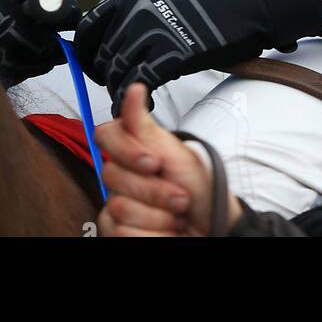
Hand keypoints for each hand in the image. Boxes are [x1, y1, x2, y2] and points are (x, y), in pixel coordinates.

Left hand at [74, 0, 321, 115]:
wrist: (241, 4)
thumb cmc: (203, 6)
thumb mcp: (159, 0)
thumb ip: (132, 17)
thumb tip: (109, 43)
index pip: (88, 30)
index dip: (87, 56)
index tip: (95, 69)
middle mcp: (134, 12)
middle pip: (103, 57)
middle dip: (108, 78)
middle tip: (121, 88)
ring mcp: (152, 33)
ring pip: (118, 74)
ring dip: (122, 93)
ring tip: (134, 101)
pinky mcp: (171, 54)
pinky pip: (140, 85)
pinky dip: (139, 100)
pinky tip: (149, 104)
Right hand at [96, 83, 244, 236]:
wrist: (215, 228)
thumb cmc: (202, 190)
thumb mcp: (178, 154)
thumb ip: (146, 126)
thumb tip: (135, 86)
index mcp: (135, 150)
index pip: (106, 136)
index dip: (126, 151)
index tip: (154, 163)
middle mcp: (123, 175)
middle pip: (112, 175)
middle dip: (153, 190)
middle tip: (180, 196)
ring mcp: (118, 205)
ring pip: (118, 208)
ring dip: (157, 216)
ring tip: (177, 216)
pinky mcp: (118, 233)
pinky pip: (120, 233)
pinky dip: (152, 235)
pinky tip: (166, 232)